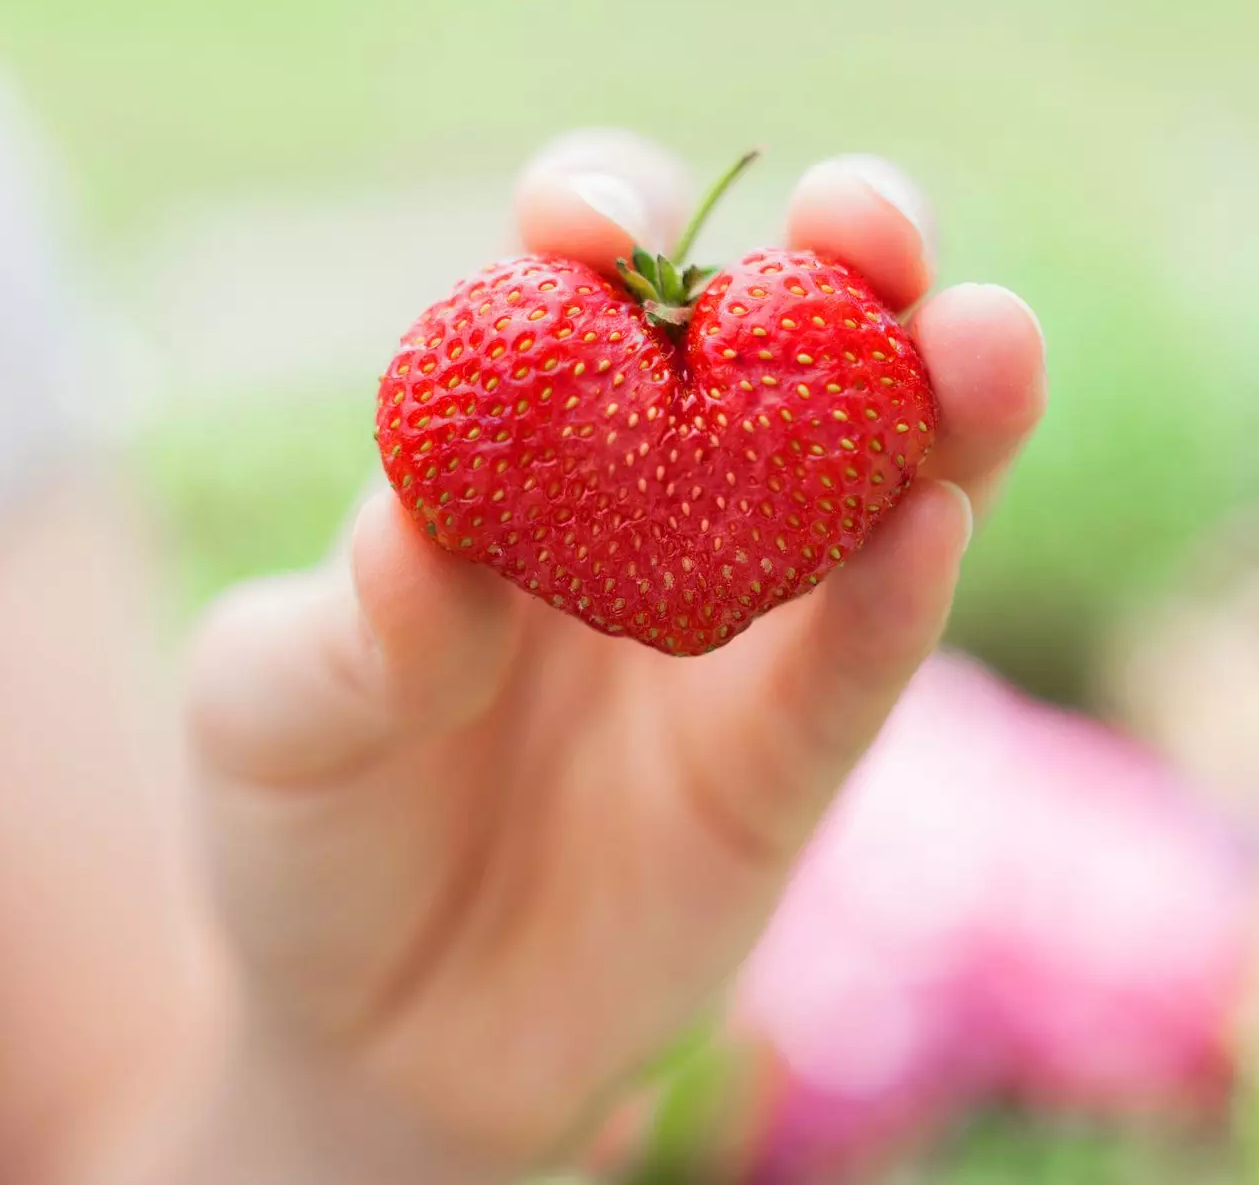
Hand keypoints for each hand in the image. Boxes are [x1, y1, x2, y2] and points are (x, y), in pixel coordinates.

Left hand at [183, 131, 1047, 1180]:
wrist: (376, 1036)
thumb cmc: (308, 823)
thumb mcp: (273, 715)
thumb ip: (348, 631)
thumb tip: (420, 536)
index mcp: (520, 438)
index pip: (585, 285)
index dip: (606, 222)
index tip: (594, 232)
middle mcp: (659, 503)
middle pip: (778, 343)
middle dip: (838, 260)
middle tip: (866, 221)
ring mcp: (744, 628)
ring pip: (875, 486)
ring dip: (940, 402)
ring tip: (986, 337)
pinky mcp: (787, 764)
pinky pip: (853, 674)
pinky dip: (897, 602)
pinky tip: (932, 529)